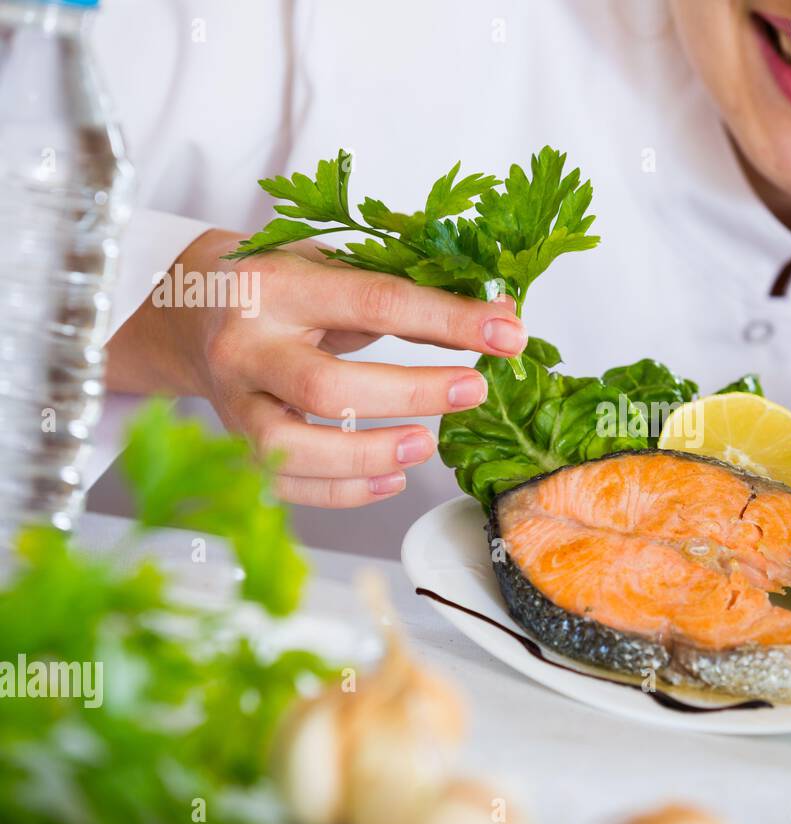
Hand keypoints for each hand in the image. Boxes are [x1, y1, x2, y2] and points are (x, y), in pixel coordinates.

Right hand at [106, 228, 527, 506]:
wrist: (184, 305)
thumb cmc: (277, 283)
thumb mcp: (334, 266)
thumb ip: (407, 289)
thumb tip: (499, 315)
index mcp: (277, 285)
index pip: (375, 302)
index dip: (449, 320)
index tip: (508, 333)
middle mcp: (245, 345)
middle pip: (327, 387)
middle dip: (411, 394)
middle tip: (473, 391)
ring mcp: (231, 400)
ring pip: (292, 448)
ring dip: (368, 455)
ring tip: (425, 446)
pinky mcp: (232, 441)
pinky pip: (284, 483)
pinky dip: (344, 491)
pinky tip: (392, 479)